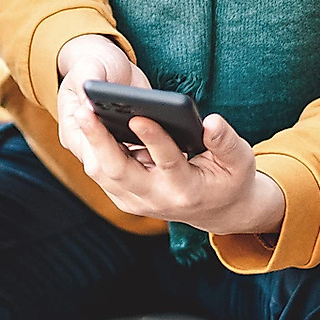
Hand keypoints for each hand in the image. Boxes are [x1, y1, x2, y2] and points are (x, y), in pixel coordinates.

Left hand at [56, 34, 283, 236]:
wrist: (216, 210)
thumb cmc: (229, 178)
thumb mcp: (239, 161)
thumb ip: (226, 142)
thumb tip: (211, 122)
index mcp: (187, 190)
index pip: (167, 162)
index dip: (153, 140)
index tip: (138, 116)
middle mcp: (155, 199)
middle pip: (118, 170)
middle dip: (99, 140)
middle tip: (85, 110)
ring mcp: (135, 201)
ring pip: (102, 172)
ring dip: (89, 141)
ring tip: (81, 109)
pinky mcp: (122, 197)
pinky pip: (100, 171)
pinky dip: (91, 147)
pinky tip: (87, 120)